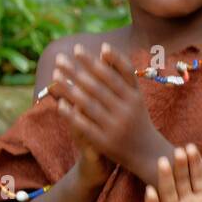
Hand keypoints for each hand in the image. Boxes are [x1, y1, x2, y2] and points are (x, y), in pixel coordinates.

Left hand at [49, 42, 160, 172]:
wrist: (147, 153)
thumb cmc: (136, 118)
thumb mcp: (134, 96)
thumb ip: (122, 73)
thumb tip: (103, 48)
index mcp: (135, 96)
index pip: (115, 74)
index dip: (95, 61)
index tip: (78, 49)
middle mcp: (127, 110)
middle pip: (98, 87)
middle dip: (77, 71)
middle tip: (59, 58)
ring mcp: (116, 127)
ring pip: (89, 104)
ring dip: (70, 89)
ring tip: (55, 75)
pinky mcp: (106, 142)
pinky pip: (85, 125)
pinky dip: (72, 114)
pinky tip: (60, 104)